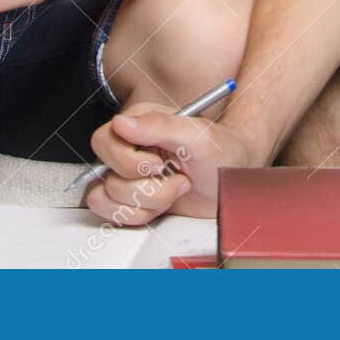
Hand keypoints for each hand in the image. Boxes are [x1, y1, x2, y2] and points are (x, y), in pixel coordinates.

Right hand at [83, 106, 259, 224]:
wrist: (235, 184)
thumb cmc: (223, 154)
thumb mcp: (198, 136)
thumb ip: (160, 126)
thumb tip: (121, 123)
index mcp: (141, 123)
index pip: (104, 141)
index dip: (129, 160)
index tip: (159, 166)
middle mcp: (130, 147)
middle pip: (104, 173)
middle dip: (143, 186)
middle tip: (174, 178)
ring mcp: (129, 175)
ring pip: (108, 197)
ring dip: (149, 201)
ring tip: (176, 189)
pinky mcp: (131, 198)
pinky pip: (112, 214)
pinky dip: (140, 215)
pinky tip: (164, 204)